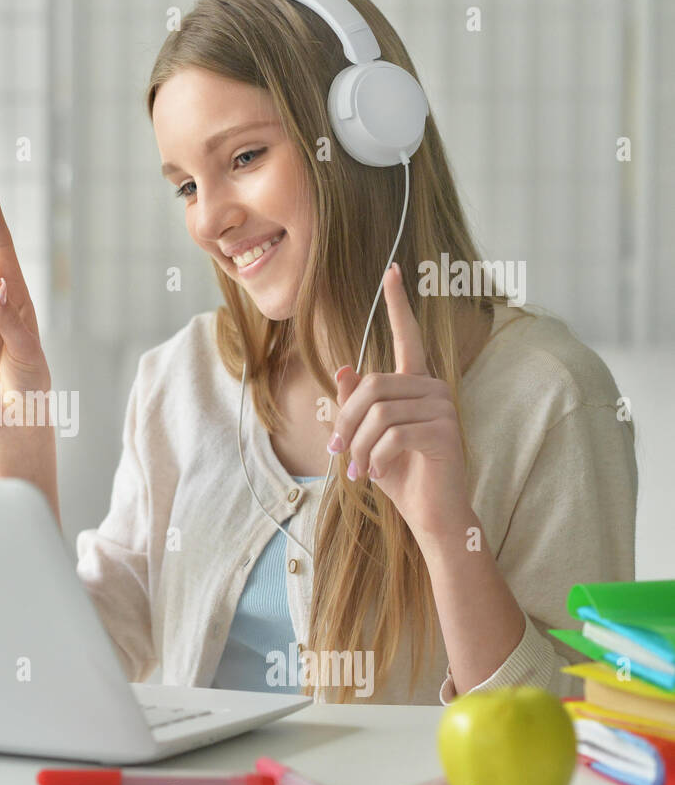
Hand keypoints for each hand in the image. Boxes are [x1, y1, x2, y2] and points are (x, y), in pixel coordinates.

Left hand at [326, 262, 470, 542]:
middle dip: (346, 422)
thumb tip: (344, 368)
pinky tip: (375, 474)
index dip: (398, 305)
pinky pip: (392, 436)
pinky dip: (374, 458)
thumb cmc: (400, 473)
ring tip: (356, 470)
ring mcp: (443, 408)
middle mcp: (434, 388)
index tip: (392, 271)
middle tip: (339, 453)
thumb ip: (357, 404)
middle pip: (371, 386)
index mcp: (417, 384)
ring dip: (357, 446)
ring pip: (377, 413)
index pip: (409, 336)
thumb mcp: (368, 437)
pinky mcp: (445, 433)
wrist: (431, 513)